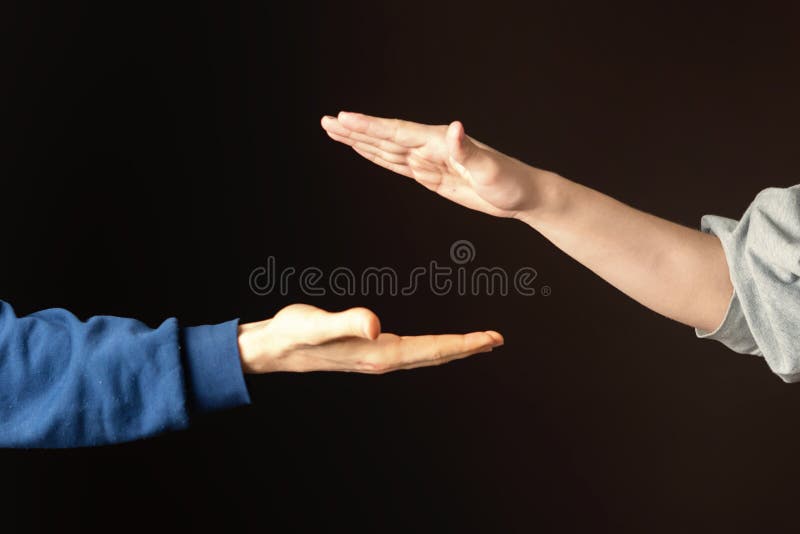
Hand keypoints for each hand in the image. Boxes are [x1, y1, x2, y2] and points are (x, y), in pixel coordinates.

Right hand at [238, 303, 503, 373]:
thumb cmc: (291, 333)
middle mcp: (380, 359)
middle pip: (432, 356)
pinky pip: (409, 351)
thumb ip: (346, 323)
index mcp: (377, 354)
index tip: (490, 338)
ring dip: (449, 349)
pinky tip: (433, 343)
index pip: (429, 350)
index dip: (461, 344)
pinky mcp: (366, 351)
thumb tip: (376, 326)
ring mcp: (374, 357)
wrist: (272, 347)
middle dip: (464, 348)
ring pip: (422, 355)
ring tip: (474, 342)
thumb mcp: (315, 324)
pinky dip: (430, 346)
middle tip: (495, 339)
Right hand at [321, 111, 557, 219]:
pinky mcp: (430, 176)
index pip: (397, 132)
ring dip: (360, 141)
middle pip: (384, 137)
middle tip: (327, 122)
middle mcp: (430, 147)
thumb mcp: (491, 170)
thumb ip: (468, 151)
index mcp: (440, 142)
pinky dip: (377, 157)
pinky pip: (397, 165)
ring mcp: (428, 161)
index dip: (369, 126)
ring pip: (386, 150)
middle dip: (355, 130)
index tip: (344, 119)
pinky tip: (365, 151)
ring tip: (336, 131)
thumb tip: (455, 129)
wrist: (522, 195)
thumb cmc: (510, 182)